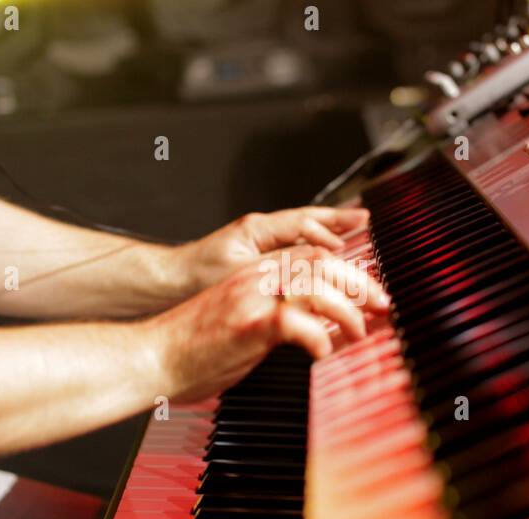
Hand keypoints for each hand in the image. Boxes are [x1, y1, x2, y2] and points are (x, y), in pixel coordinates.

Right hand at [145, 246, 388, 401]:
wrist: (151, 357)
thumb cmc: (194, 348)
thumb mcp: (243, 324)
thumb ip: (279, 320)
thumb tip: (319, 335)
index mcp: (256, 273)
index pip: (314, 257)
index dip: (350, 271)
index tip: (373, 292)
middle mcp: (256, 277)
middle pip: (323, 264)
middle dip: (361, 283)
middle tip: (384, 306)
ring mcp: (251, 297)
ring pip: (316, 285)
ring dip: (347, 309)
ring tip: (361, 332)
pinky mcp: (247, 323)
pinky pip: (295, 321)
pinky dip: (318, 336)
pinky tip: (324, 352)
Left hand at [176, 206, 369, 294]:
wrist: (165, 287)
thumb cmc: (195, 279)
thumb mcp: (246, 270)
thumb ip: (286, 263)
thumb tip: (322, 259)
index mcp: (259, 228)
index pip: (306, 221)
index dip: (335, 228)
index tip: (359, 229)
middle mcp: (257, 232)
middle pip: (306, 223)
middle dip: (336, 223)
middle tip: (363, 221)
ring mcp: (253, 246)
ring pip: (297, 237)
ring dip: (324, 238)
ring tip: (349, 236)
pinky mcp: (249, 262)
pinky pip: (287, 253)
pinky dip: (307, 255)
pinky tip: (317, 267)